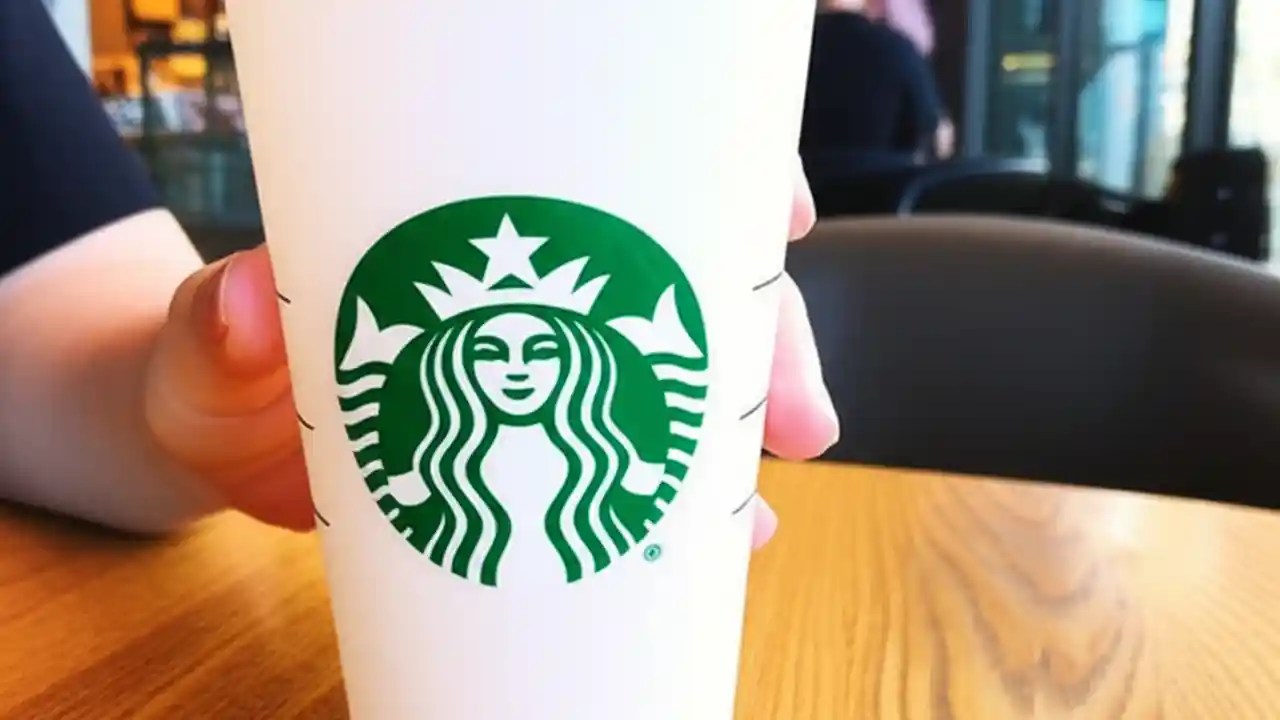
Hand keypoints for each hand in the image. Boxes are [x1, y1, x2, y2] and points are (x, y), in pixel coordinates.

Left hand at [145, 164, 839, 545]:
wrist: (221, 448)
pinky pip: (635, 451)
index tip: (779, 213)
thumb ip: (224, 324)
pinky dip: (680, 492)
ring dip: (739, 427)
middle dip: (761, 335)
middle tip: (799, 418)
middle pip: (676, 276)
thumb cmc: (222, 372)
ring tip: (759, 506)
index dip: (707, 177)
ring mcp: (543, 360)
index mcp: (467, 223)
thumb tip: (257, 300)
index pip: (607, 168)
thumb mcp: (211, 346)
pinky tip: (717, 535)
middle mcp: (526, 283)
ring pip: (676, 368)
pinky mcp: (540, 437)